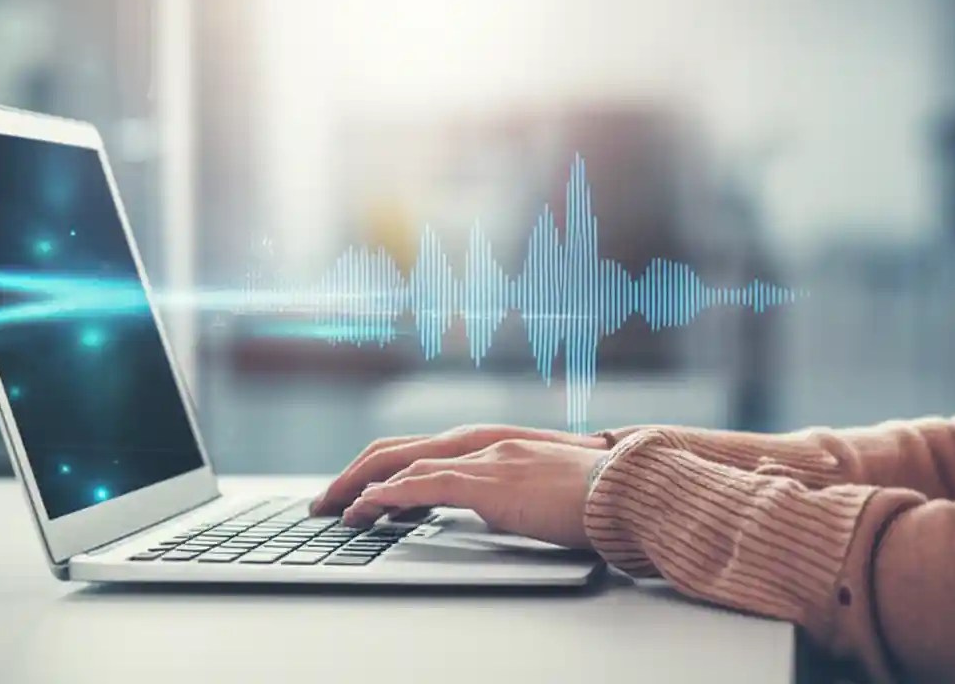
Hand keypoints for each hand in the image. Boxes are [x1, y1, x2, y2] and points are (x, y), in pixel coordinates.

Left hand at [311, 425, 608, 515]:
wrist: (627, 489)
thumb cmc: (594, 494)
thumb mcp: (541, 490)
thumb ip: (511, 492)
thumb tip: (492, 509)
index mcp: (495, 444)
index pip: (423, 450)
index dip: (382, 468)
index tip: (356, 491)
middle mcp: (484, 444)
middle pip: (402, 450)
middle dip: (358, 474)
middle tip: (327, 501)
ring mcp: (487, 458)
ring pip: (406, 465)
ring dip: (363, 488)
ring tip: (334, 511)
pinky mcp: (491, 482)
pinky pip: (426, 486)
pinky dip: (390, 496)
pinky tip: (366, 509)